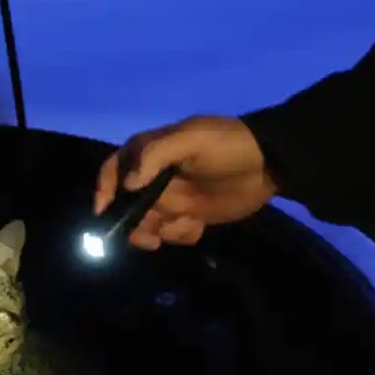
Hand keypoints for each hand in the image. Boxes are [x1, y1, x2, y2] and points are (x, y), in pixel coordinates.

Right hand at [93, 115, 278, 249]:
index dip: (104, 191)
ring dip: (162, 230)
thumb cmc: (227, 145)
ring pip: (147, 224)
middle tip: (150, 235)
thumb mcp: (191, 139)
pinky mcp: (190, 216)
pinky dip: (183, 233)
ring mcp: (172, 198)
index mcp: (150, 154)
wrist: (270, 163)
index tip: (105, 213)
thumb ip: (156, 156)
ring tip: (186, 224)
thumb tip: (128, 184)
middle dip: (135, 223)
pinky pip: (172, 233)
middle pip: (126, 206)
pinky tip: (200, 225)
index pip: (114, 170)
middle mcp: (155, 178)